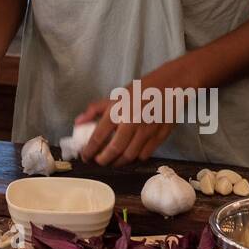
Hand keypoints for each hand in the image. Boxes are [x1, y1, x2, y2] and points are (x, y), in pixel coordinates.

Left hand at [76, 65, 194, 165]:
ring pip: (130, 155)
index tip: (84, 156)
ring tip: (112, 162)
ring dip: (119, 162)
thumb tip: (78, 122)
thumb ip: (95, 109)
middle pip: (114, 150)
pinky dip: (135, 158)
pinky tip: (130, 156)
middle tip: (98, 162)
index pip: (98, 136)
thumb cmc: (141, 90)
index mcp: (117, 111)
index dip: (89, 150)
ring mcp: (147, 130)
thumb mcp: (116, 96)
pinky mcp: (160, 136)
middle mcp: (131, 122)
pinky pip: (145, 154)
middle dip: (103, 160)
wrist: (170, 86)